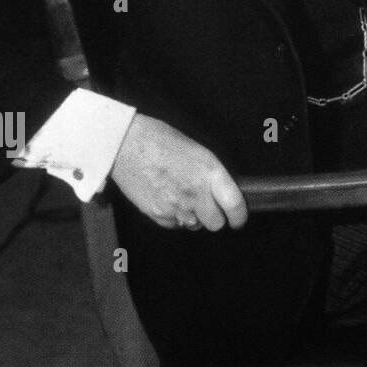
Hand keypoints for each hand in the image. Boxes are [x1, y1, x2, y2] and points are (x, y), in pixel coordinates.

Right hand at [110, 114, 247, 231]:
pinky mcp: (157, 214)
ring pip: (195, 225)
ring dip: (194, 217)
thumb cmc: (162, 140)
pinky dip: (175, 217)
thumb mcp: (198, 152)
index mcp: (209, 172)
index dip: (239, 216)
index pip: (234, 204)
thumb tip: (222, 193)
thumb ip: (212, 175)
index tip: (238, 219)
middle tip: (209, 207)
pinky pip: (175, 225)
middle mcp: (195, 193)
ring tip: (183, 196)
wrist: (127, 144)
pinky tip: (168, 198)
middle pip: (216, 223)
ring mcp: (175, 206)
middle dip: (215, 217)